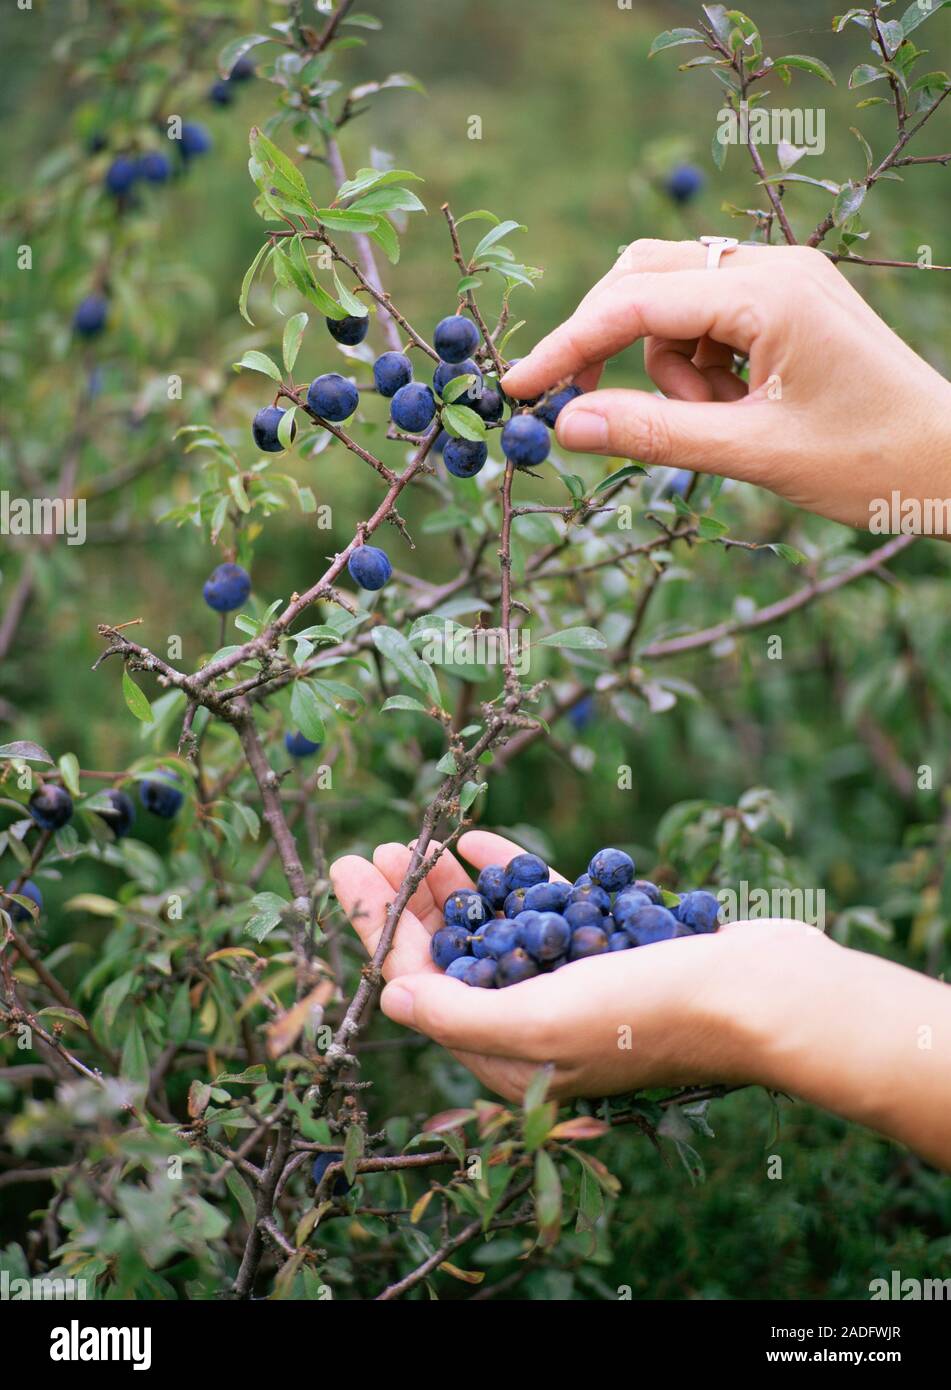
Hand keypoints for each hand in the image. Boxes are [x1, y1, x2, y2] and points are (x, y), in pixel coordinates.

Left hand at [332, 829, 950, 1166]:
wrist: (763, 993)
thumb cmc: (649, 1012)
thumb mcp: (541, 1023)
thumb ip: (460, 1014)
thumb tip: (390, 998)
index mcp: (510, 1058)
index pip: (421, 987)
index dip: (378, 927)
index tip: (350, 869)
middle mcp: (535, 1024)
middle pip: (451, 955)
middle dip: (409, 902)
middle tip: (375, 848)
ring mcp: (573, 982)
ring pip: (493, 926)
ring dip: (453, 883)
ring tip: (418, 838)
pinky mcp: (607, 945)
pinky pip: (543, 905)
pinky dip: (512, 874)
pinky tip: (479, 842)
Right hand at [500, 239, 950, 532]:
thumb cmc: (870, 461)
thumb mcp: (753, 454)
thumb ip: (654, 435)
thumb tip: (566, 426)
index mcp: (771, 292)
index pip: (635, 304)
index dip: (568, 346)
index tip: (517, 389)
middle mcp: (774, 267)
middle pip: (644, 278)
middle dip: (611, 345)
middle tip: (594, 409)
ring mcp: (783, 280)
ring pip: (672, 305)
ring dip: (667, 369)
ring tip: (716, 423)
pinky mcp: (787, 304)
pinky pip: (707, 321)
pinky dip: (697, 369)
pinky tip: (735, 408)